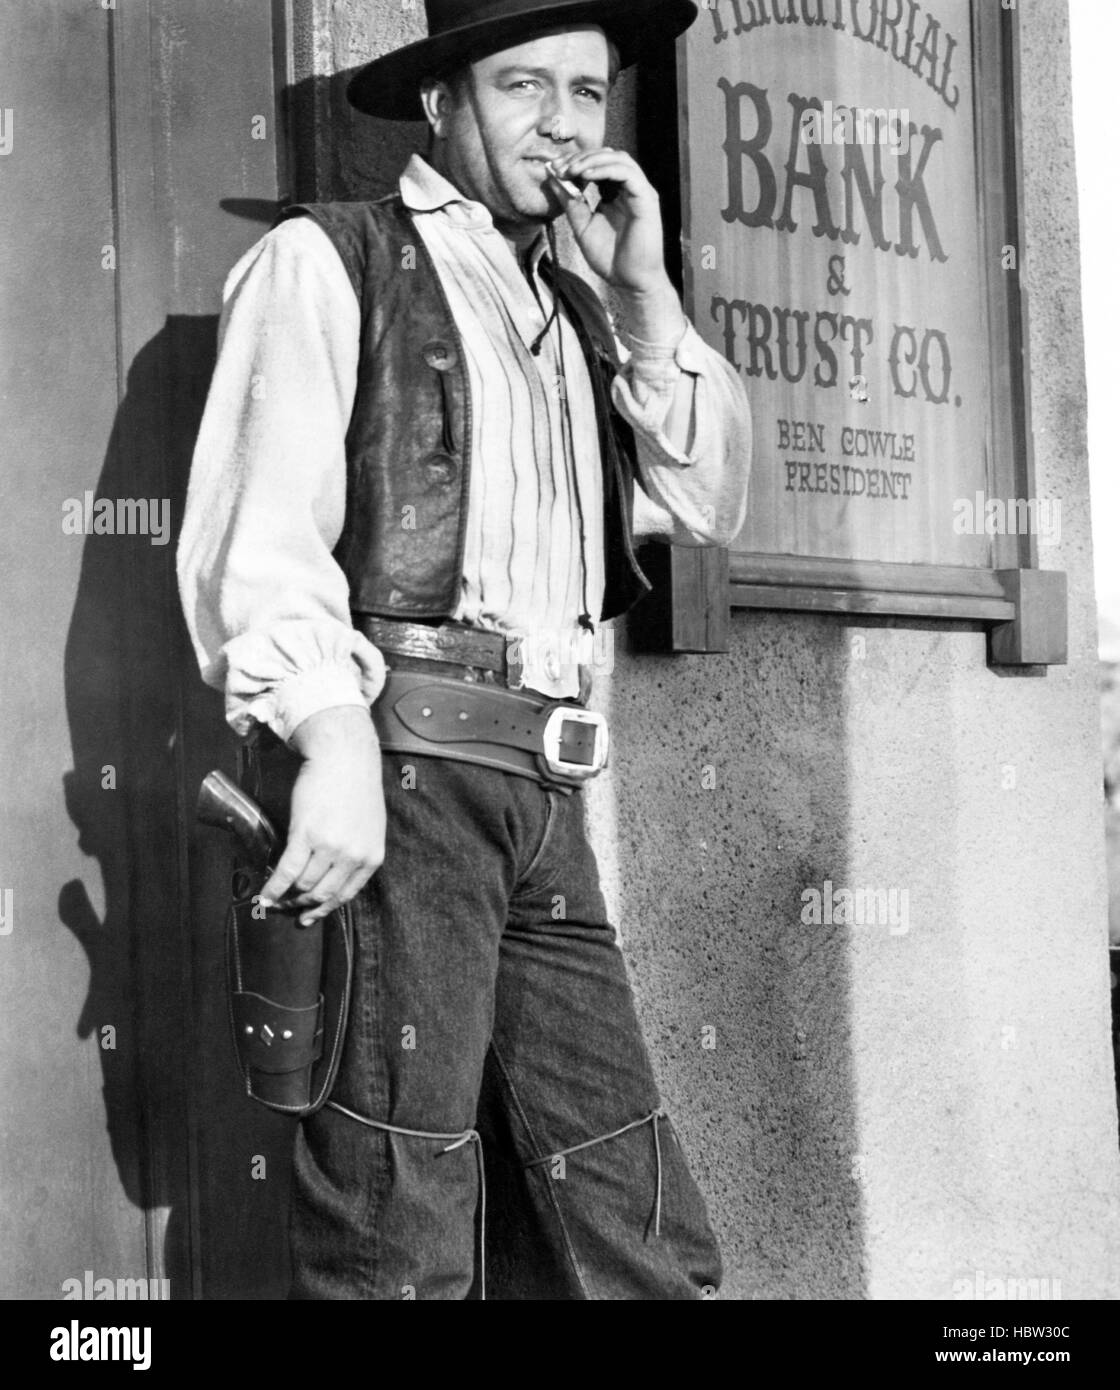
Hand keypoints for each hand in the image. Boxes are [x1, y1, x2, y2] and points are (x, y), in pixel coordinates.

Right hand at [260, 706, 385, 925]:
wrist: (345, 757)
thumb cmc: (357, 787)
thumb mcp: (369, 826)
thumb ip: (357, 852)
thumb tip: (335, 874)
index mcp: (371, 858)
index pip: (344, 895)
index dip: (322, 910)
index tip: (308, 916)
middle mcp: (352, 856)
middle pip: (321, 894)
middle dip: (301, 906)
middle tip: (287, 910)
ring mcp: (329, 847)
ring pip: (303, 885)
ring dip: (285, 897)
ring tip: (274, 900)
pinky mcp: (306, 835)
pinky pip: (287, 871)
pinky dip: (273, 888)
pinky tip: (264, 897)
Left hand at [547, 149, 678, 302]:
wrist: (630, 282)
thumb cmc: (610, 259)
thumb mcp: (582, 227)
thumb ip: (571, 203)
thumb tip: (553, 180)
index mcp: (615, 194)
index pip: (597, 164)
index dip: (575, 162)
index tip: (554, 170)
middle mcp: (629, 189)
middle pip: (607, 155)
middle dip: (581, 157)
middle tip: (561, 168)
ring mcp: (640, 192)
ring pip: (619, 159)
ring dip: (592, 160)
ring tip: (572, 170)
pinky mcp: (647, 199)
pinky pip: (628, 173)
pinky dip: (606, 169)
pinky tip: (587, 176)